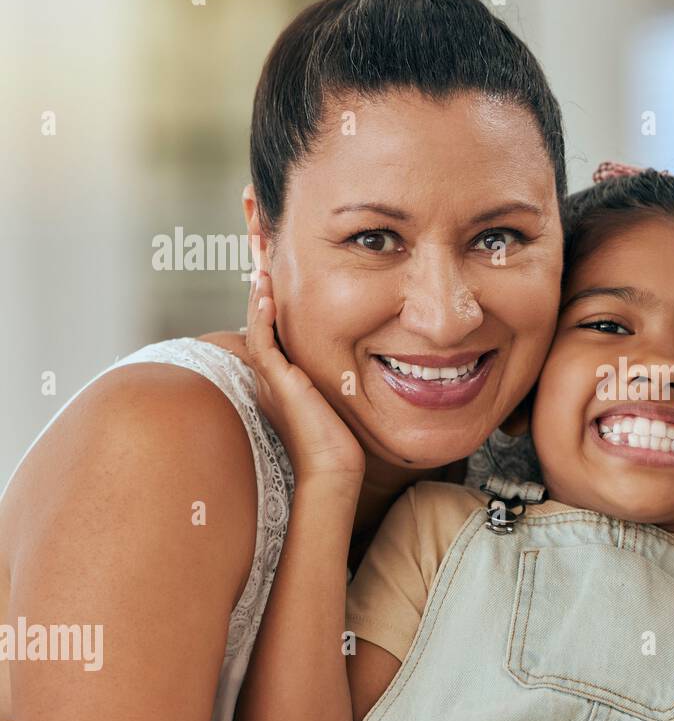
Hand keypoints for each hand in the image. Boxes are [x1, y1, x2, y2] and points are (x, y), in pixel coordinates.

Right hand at [245, 269, 365, 487]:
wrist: (334, 470)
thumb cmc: (342, 442)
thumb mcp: (341, 397)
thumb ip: (341, 374)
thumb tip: (370, 353)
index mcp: (282, 377)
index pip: (275, 327)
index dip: (275, 297)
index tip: (279, 269)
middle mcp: (270, 375)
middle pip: (260, 318)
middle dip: (261, 284)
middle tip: (260, 250)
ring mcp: (269, 378)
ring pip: (256, 324)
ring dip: (258, 291)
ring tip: (259, 259)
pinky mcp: (275, 382)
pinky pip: (261, 342)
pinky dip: (262, 317)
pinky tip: (268, 295)